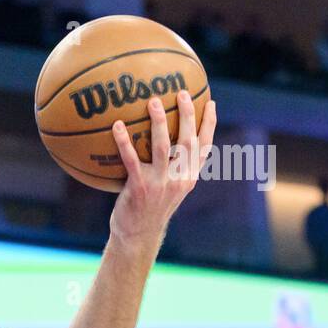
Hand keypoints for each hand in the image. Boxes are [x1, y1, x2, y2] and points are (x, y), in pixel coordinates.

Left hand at [109, 92, 217, 248]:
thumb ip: (173, 168)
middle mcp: (179, 179)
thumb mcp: (169, 189)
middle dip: (187, 115)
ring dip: (158, 122)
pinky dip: (124, 141)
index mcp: (189, 177)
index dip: (209, 124)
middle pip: (187, 141)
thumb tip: (168, 141)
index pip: (205, 147)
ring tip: (153, 101)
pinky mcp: (140, 187)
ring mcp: (160, 183)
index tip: (211, 103)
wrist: (137, 235)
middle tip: (181, 92)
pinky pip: (131, 159)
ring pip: (162, 146)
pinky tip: (116, 126)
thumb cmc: (150, 208)